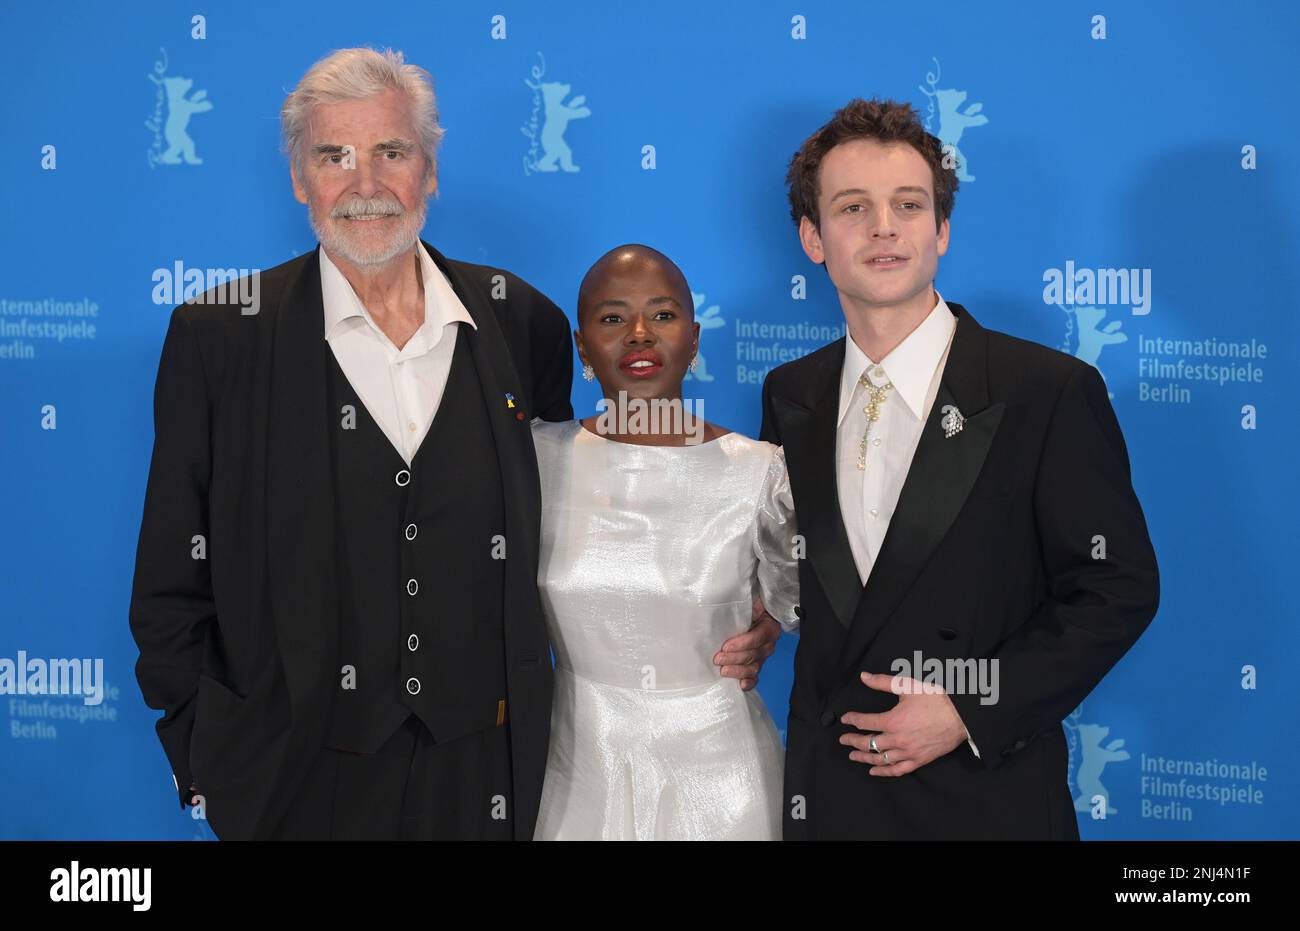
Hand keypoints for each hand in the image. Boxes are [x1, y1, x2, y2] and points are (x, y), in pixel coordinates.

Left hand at [713, 599, 781, 690]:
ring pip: (754, 667)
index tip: (726, 646)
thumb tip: (732, 606)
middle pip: (754, 654)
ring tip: (723, 671)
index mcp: (769, 628)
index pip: (758, 637)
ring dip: (738, 671)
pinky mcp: (756, 665)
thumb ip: (746, 607)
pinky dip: (749, 682)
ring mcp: (763, 656)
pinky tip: (741, 685)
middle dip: (734, 658)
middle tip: (718, 659)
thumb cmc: (751, 609)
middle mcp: (769, 644)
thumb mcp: (751, 604)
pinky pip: (755, 677)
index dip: (742, 643)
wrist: (758, 616)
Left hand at [838, 672, 967, 775]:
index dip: (852, 720)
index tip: (845, 719)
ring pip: (880, 759)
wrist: (961, 716)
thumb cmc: (935, 699)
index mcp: (893, 720)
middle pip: (869, 743)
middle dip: (853, 741)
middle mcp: (898, 739)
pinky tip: (874, 770)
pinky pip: (898, 770)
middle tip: (843, 740)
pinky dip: (884, 772)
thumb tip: (863, 676)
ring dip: (864, 757)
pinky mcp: (919, 760)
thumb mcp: (907, 686)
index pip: (865, 722)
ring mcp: (908, 752)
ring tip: (853, 755)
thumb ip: (883, 682)